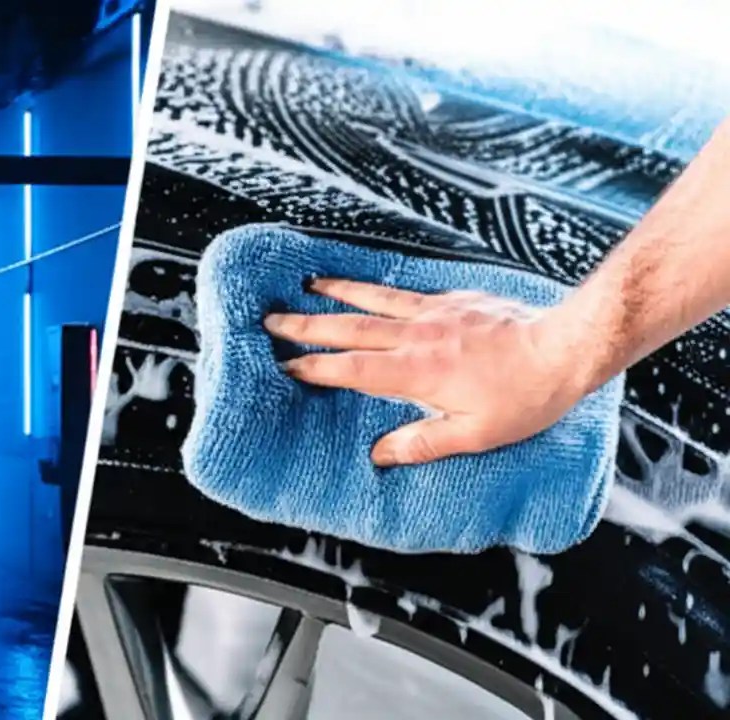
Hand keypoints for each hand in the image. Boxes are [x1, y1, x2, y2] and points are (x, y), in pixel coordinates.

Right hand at [264, 278, 588, 466]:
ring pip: (373, 301)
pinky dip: (377, 288)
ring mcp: (434, 313)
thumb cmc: (525, 396)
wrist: (567, 348)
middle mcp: (418, 337)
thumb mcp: (475, 435)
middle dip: (306, 325)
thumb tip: (379, 454)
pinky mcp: (453, 300)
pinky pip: (403, 291)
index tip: (284, 366)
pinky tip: (366, 285)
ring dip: (336, 294)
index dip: (314, 368)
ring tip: (307, 286)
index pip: (352, 369)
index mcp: (417, 372)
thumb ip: (422, 443)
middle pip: (350, 328)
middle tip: (272, 320)